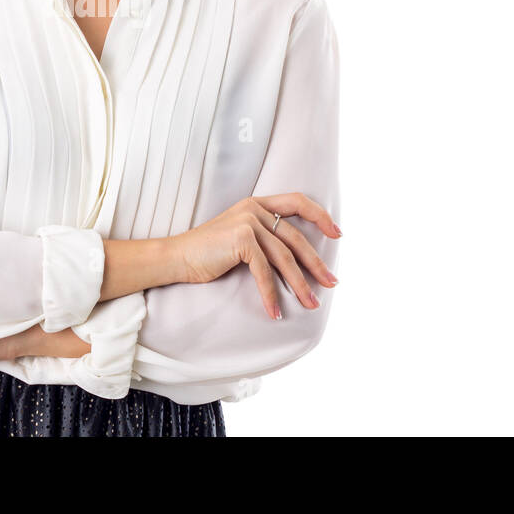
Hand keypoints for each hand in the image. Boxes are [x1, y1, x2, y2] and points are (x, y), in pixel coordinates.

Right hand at [170, 193, 340, 320]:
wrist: (177, 257)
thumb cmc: (208, 252)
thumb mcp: (240, 236)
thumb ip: (264, 236)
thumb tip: (296, 258)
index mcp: (257, 204)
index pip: (297, 201)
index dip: (320, 216)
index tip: (337, 234)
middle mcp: (255, 209)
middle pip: (296, 238)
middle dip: (316, 263)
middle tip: (331, 282)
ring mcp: (248, 222)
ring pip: (284, 257)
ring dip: (300, 284)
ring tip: (311, 304)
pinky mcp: (241, 239)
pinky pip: (264, 272)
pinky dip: (271, 294)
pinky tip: (276, 312)